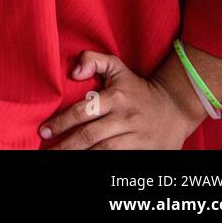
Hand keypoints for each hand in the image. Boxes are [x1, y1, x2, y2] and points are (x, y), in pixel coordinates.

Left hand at [40, 51, 203, 148]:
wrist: (176, 107)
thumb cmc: (138, 88)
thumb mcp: (117, 67)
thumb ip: (93, 60)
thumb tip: (73, 72)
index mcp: (116, 97)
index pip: (82, 112)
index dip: (61, 123)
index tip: (44, 131)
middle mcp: (126, 118)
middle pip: (89, 135)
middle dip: (66, 145)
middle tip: (48, 150)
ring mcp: (137, 137)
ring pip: (103, 150)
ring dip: (80, 156)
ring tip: (62, 158)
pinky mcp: (146, 151)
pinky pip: (118, 158)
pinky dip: (100, 161)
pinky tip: (85, 162)